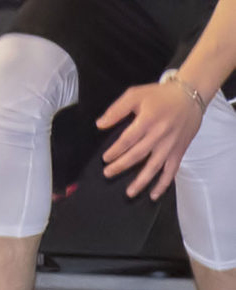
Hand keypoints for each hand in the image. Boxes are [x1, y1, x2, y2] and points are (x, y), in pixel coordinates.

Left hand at [99, 77, 203, 197]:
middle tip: (108, 173)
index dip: (115, 150)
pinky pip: (171, 171)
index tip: (105, 158)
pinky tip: (153, 194)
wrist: (188, 97)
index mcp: (147, 120)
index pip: (127, 139)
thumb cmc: (159, 96)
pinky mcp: (179, 152)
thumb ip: (116, 110)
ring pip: (154, 167)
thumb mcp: (134, 94)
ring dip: (141, 181)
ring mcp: (170, 145)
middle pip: (138, 155)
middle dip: (121, 166)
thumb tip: (100, 124)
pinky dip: (163, 184)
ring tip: (129, 192)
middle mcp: (159, 135)